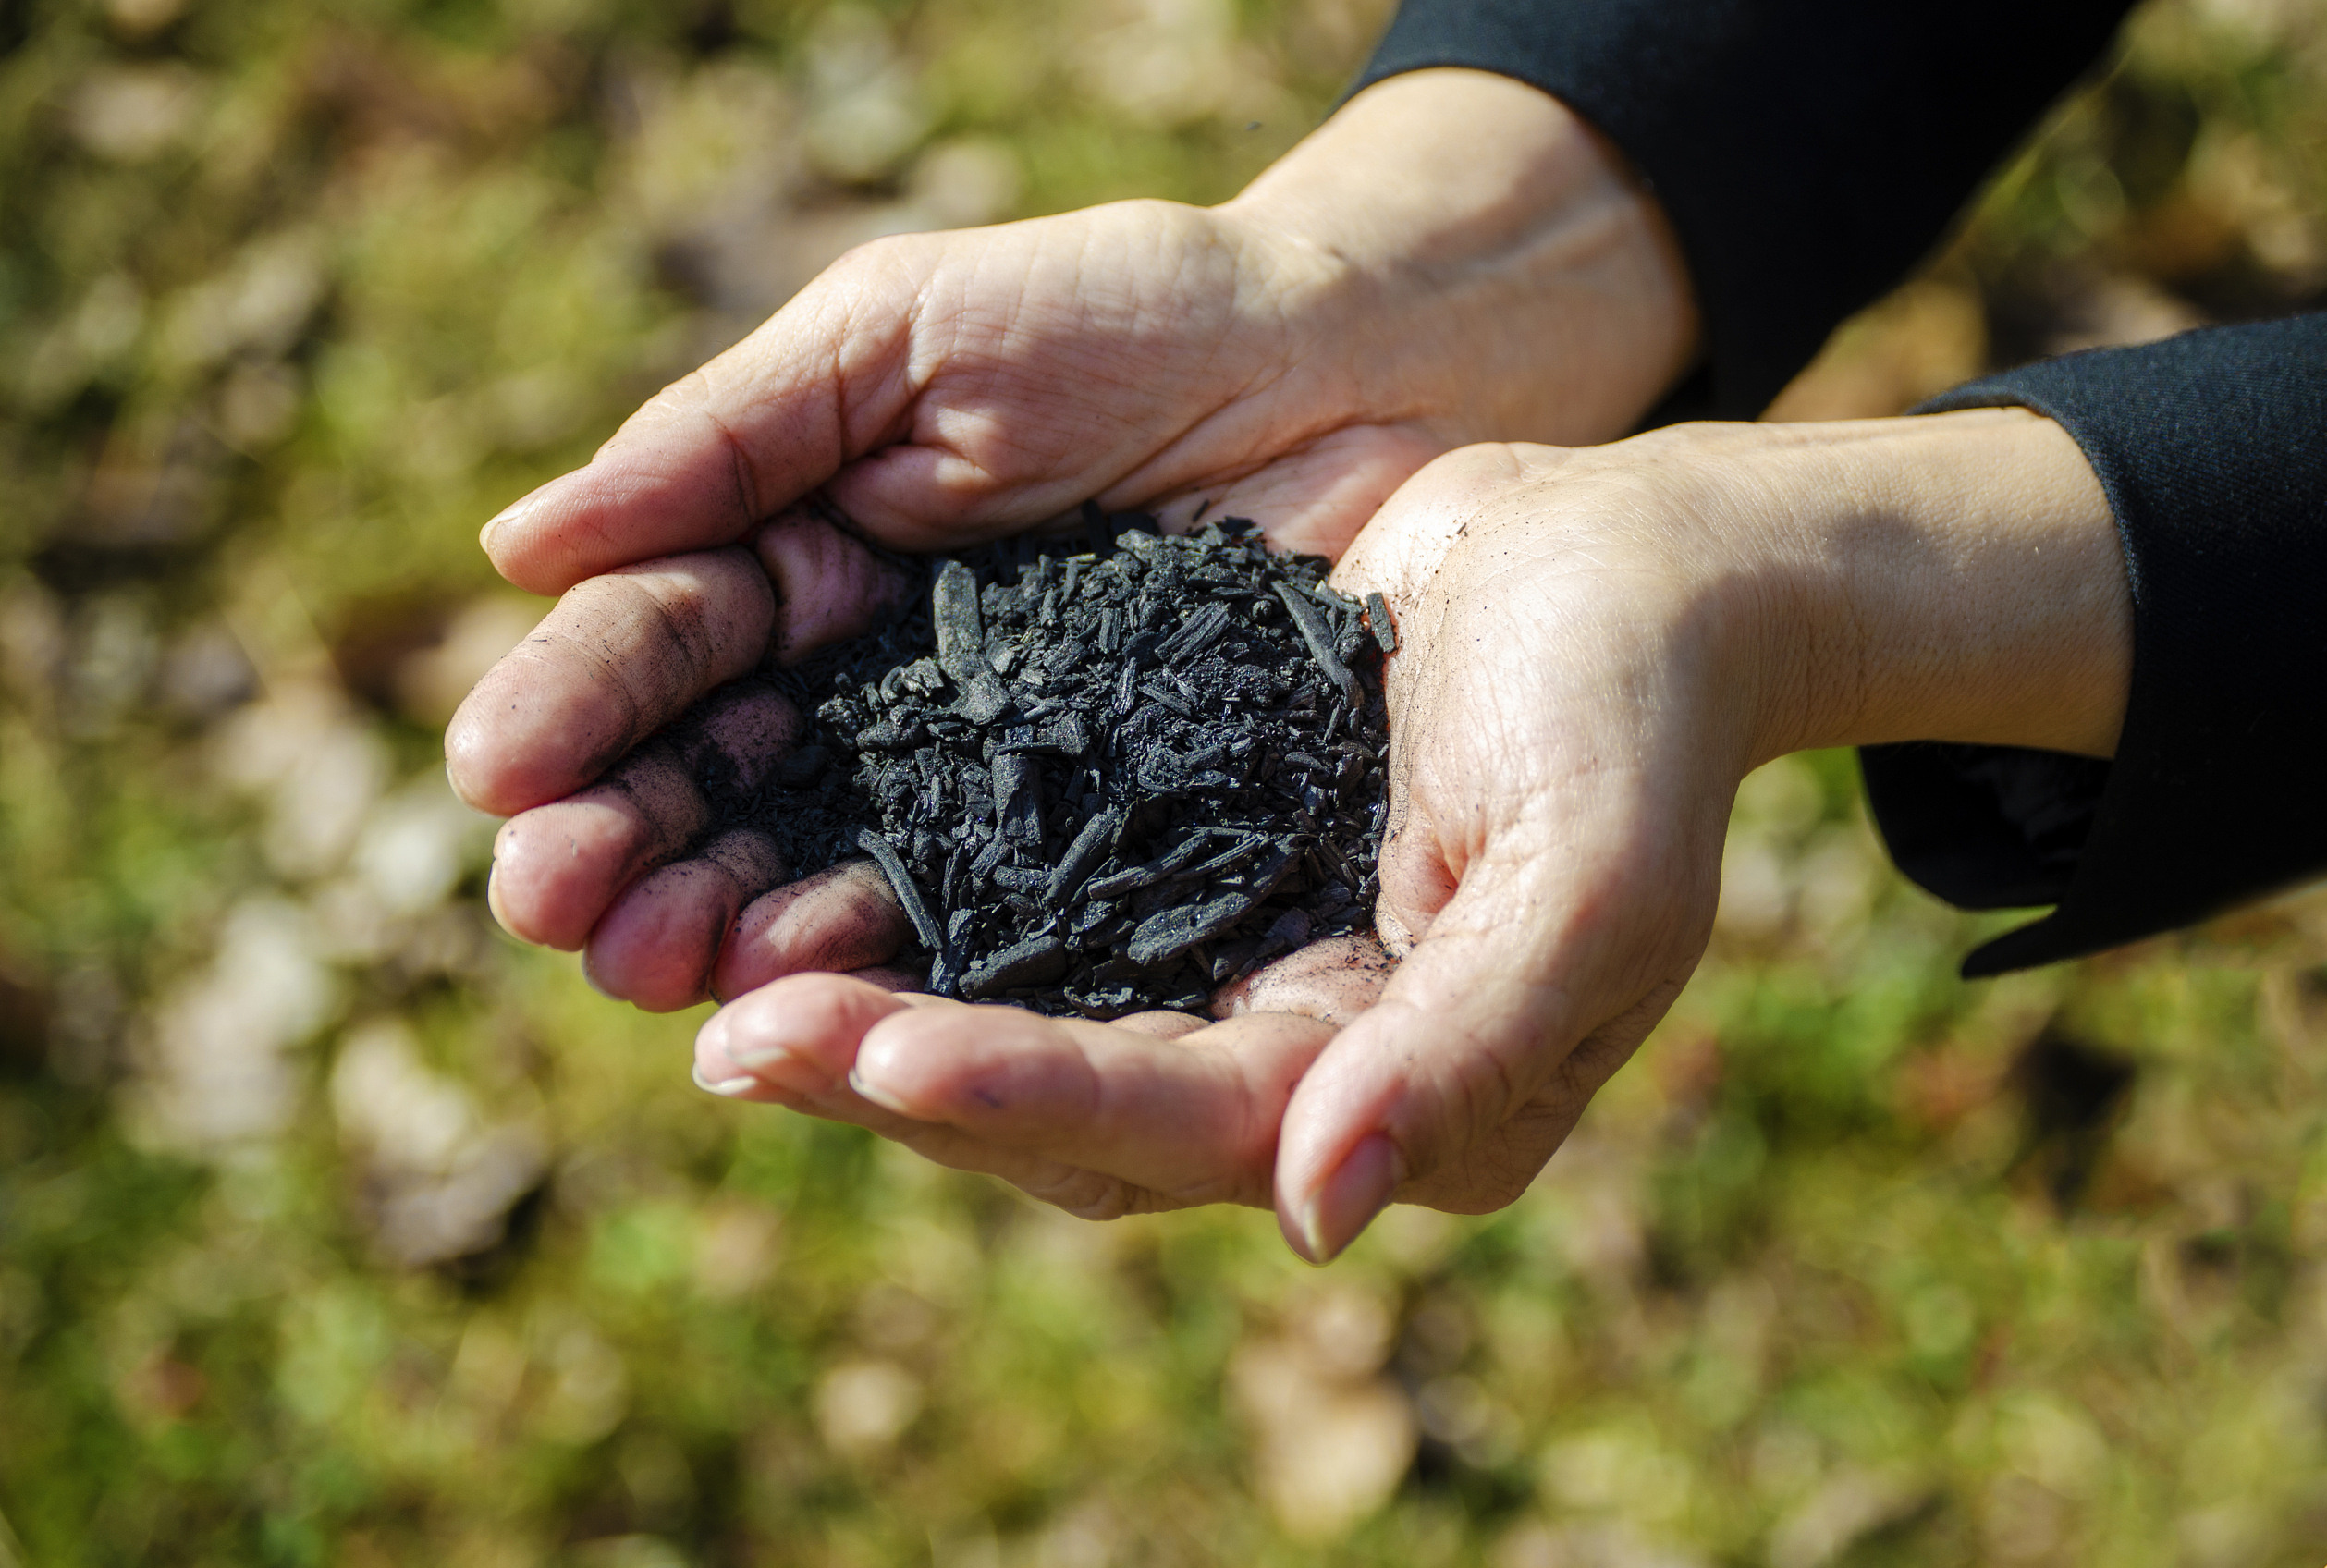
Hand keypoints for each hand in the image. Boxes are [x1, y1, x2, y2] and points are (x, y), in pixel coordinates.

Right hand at [446, 70, 1699, 1009]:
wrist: (1357, 362)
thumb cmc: (1133, 312)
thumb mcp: (907, 336)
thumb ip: (725, 439)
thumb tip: (516, 548)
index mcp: (803, 549)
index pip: (661, 639)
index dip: (577, 707)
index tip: (499, 775)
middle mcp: (870, 679)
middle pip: (716, 779)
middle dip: (627, 844)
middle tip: (554, 910)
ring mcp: (973, 769)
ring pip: (820, 860)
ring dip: (723, 923)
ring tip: (657, 970)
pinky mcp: (1085, 837)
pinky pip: (970, 901)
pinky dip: (885, 949)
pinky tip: (811, 986)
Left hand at [690, 410, 2128, 1255]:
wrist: (1624, 569)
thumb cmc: (1633, 715)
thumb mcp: (1592, 880)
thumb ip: (1472, 1053)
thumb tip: (1321, 1215)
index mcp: (1369, 1079)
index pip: (1173, 1126)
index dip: (1024, 1097)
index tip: (869, 1056)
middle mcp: (1264, 1041)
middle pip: (1051, 1099)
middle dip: (889, 1071)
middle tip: (728, 1035)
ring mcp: (1195, 943)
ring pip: (998, 1003)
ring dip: (851, 994)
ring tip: (693, 963)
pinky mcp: (1147, 838)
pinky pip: (995, 887)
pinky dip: (887, 883)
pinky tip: (768, 849)